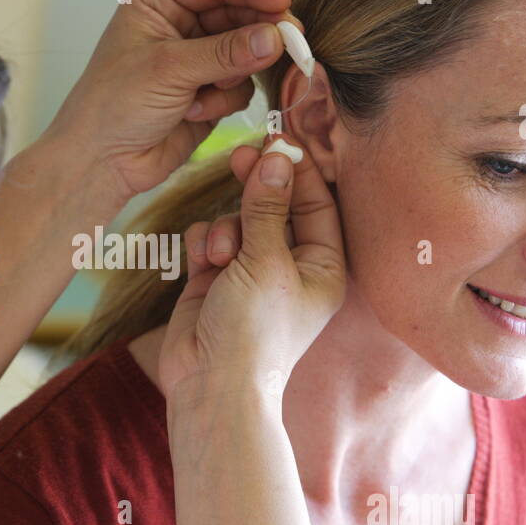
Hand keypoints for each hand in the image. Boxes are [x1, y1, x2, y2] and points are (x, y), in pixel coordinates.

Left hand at [44, 0, 300, 204]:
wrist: (101, 162)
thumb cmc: (113, 106)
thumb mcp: (168, 69)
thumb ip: (225, 52)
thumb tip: (274, 38)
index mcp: (157, 2)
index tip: (282, 2)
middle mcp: (178, 26)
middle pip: (237, 13)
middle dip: (259, 31)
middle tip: (291, 42)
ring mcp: (195, 60)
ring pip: (245, 51)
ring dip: (235, 73)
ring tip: (210, 92)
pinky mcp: (208, 93)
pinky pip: (239, 86)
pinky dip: (225, 99)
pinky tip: (195, 113)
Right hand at [158, 137, 346, 405]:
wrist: (212, 384)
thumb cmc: (254, 332)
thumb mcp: (266, 261)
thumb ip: (268, 207)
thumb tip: (276, 158)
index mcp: (324, 265)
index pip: (317, 203)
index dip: (297, 170)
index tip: (276, 139)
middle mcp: (291, 266)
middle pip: (276, 206)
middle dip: (256, 186)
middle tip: (240, 155)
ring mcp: (251, 272)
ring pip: (238, 219)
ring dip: (226, 227)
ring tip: (220, 255)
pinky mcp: (216, 279)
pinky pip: (210, 238)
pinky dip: (204, 244)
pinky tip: (202, 262)